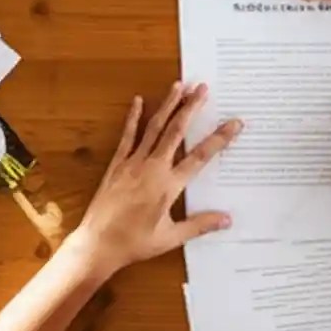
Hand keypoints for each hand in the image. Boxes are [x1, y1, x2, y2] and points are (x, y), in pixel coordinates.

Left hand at [70, 82, 241, 273]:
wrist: (98, 244)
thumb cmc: (134, 243)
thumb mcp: (171, 237)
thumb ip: (199, 225)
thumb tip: (226, 219)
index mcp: (168, 186)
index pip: (200, 156)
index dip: (219, 138)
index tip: (233, 123)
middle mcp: (152, 169)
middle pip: (177, 132)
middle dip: (191, 108)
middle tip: (202, 89)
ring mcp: (133, 164)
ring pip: (154, 128)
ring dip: (167, 105)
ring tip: (178, 86)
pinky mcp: (117, 165)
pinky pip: (127, 136)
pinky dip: (134, 118)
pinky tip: (138, 101)